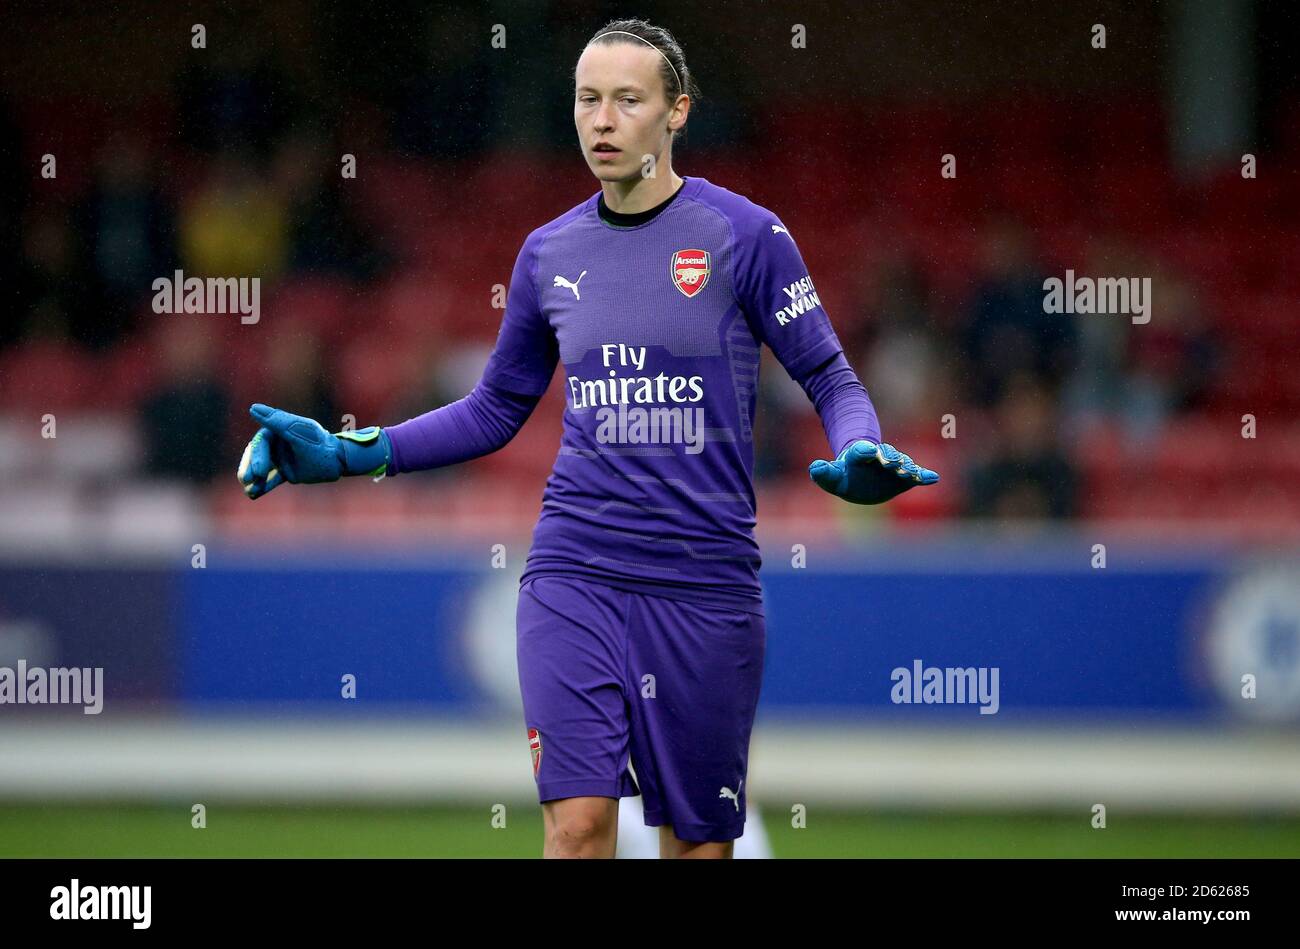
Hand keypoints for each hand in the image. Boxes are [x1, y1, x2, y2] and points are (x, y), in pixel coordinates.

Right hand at [238, 404, 346, 498]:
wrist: (338, 463)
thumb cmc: (319, 444)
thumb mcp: (298, 432)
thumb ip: (277, 421)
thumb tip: (252, 408)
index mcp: (279, 429)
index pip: (261, 441)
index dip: (257, 455)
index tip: (259, 470)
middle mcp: (277, 442)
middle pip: (257, 455)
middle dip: (252, 468)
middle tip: (252, 479)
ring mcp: (281, 457)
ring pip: (261, 468)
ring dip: (254, 479)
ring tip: (250, 490)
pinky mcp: (286, 471)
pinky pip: (271, 479)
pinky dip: (263, 486)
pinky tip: (253, 495)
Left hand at [809, 439, 939, 504]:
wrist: (861, 478)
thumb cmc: (845, 476)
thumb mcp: (832, 477)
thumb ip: (824, 473)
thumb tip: (815, 467)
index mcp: (859, 454)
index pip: (860, 450)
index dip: (863, 450)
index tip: (867, 450)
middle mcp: (878, 457)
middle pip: (885, 454)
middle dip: (888, 458)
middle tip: (890, 462)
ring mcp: (893, 465)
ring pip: (901, 463)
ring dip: (905, 467)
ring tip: (909, 472)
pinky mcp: (904, 477)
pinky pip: (915, 475)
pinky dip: (923, 475)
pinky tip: (933, 478)